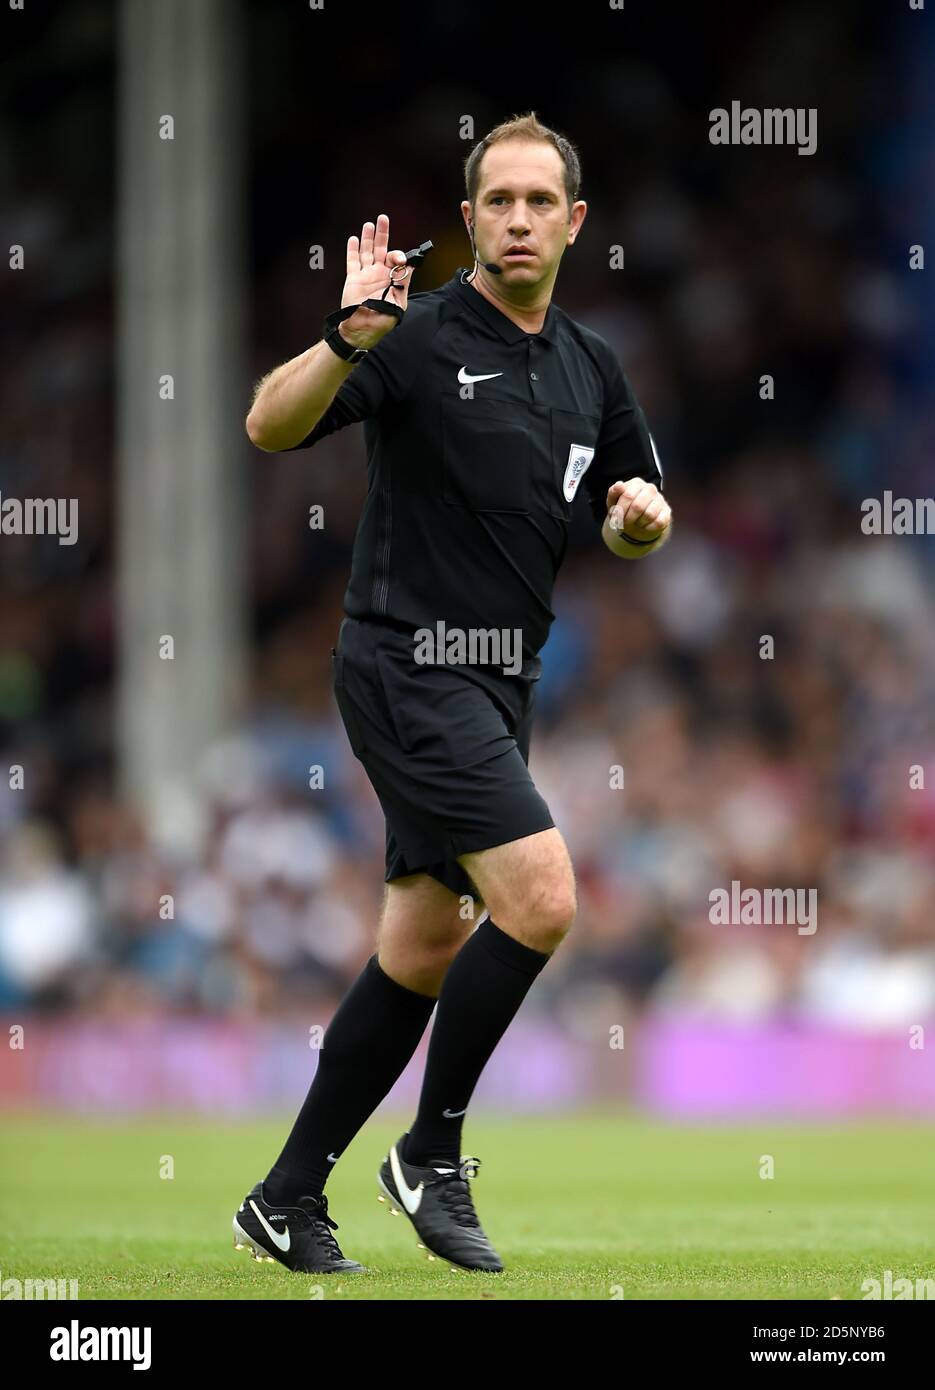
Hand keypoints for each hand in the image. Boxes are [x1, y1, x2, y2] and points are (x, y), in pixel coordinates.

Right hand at [339, 214, 411, 348]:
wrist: (362, 330)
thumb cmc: (382, 321)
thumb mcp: (398, 304)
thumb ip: (402, 284)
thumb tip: (409, 267)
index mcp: (392, 279)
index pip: (397, 261)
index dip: (398, 256)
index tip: (398, 259)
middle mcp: (379, 274)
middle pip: (381, 249)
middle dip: (383, 234)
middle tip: (383, 219)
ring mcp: (366, 276)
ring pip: (367, 252)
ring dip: (368, 238)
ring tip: (370, 224)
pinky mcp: (353, 279)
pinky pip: (353, 261)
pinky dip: (353, 250)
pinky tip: (355, 239)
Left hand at [606, 479, 670, 541]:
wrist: (636, 522)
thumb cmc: (623, 509)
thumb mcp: (613, 502)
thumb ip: (613, 492)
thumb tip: (619, 485)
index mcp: (636, 483)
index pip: (627, 496)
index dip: (619, 511)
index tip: (615, 518)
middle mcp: (650, 488)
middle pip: (638, 506)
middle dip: (628, 519)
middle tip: (624, 523)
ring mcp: (660, 499)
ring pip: (649, 515)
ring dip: (638, 523)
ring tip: (635, 522)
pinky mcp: (666, 512)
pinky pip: (658, 522)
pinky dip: (648, 528)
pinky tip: (644, 526)